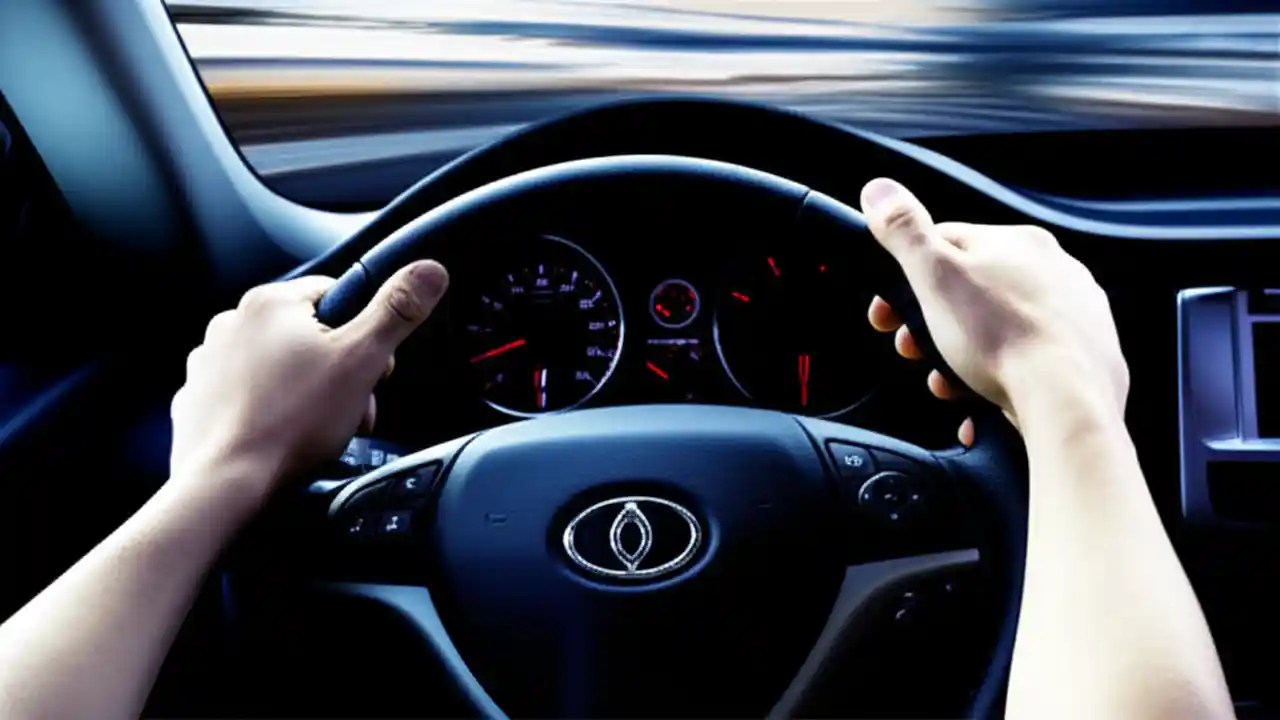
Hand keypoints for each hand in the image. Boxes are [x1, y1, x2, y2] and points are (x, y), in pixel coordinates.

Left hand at [170, 261, 448, 497]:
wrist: (226, 485)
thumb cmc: (290, 424)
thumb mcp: (362, 360)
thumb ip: (397, 311)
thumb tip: (429, 271)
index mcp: (271, 302)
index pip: (337, 296)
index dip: (366, 334)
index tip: (370, 368)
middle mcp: (233, 322)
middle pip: (310, 334)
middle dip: (337, 371)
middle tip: (347, 406)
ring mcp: (210, 361)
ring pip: (280, 366)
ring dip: (305, 391)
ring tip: (315, 427)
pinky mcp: (200, 397)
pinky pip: (249, 394)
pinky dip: (268, 410)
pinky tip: (281, 433)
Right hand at [859, 178, 1126, 441]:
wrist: (1067, 402)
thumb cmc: (1002, 338)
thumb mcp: (935, 275)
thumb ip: (905, 230)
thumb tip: (879, 190)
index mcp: (1019, 242)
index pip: (947, 245)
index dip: (906, 279)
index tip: (886, 313)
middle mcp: (1056, 270)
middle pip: (972, 291)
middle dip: (932, 323)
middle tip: (912, 350)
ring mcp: (1077, 314)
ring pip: (999, 329)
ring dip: (962, 356)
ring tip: (947, 383)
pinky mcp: (1088, 357)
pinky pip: (1030, 362)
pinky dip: (1001, 378)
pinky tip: (983, 397)